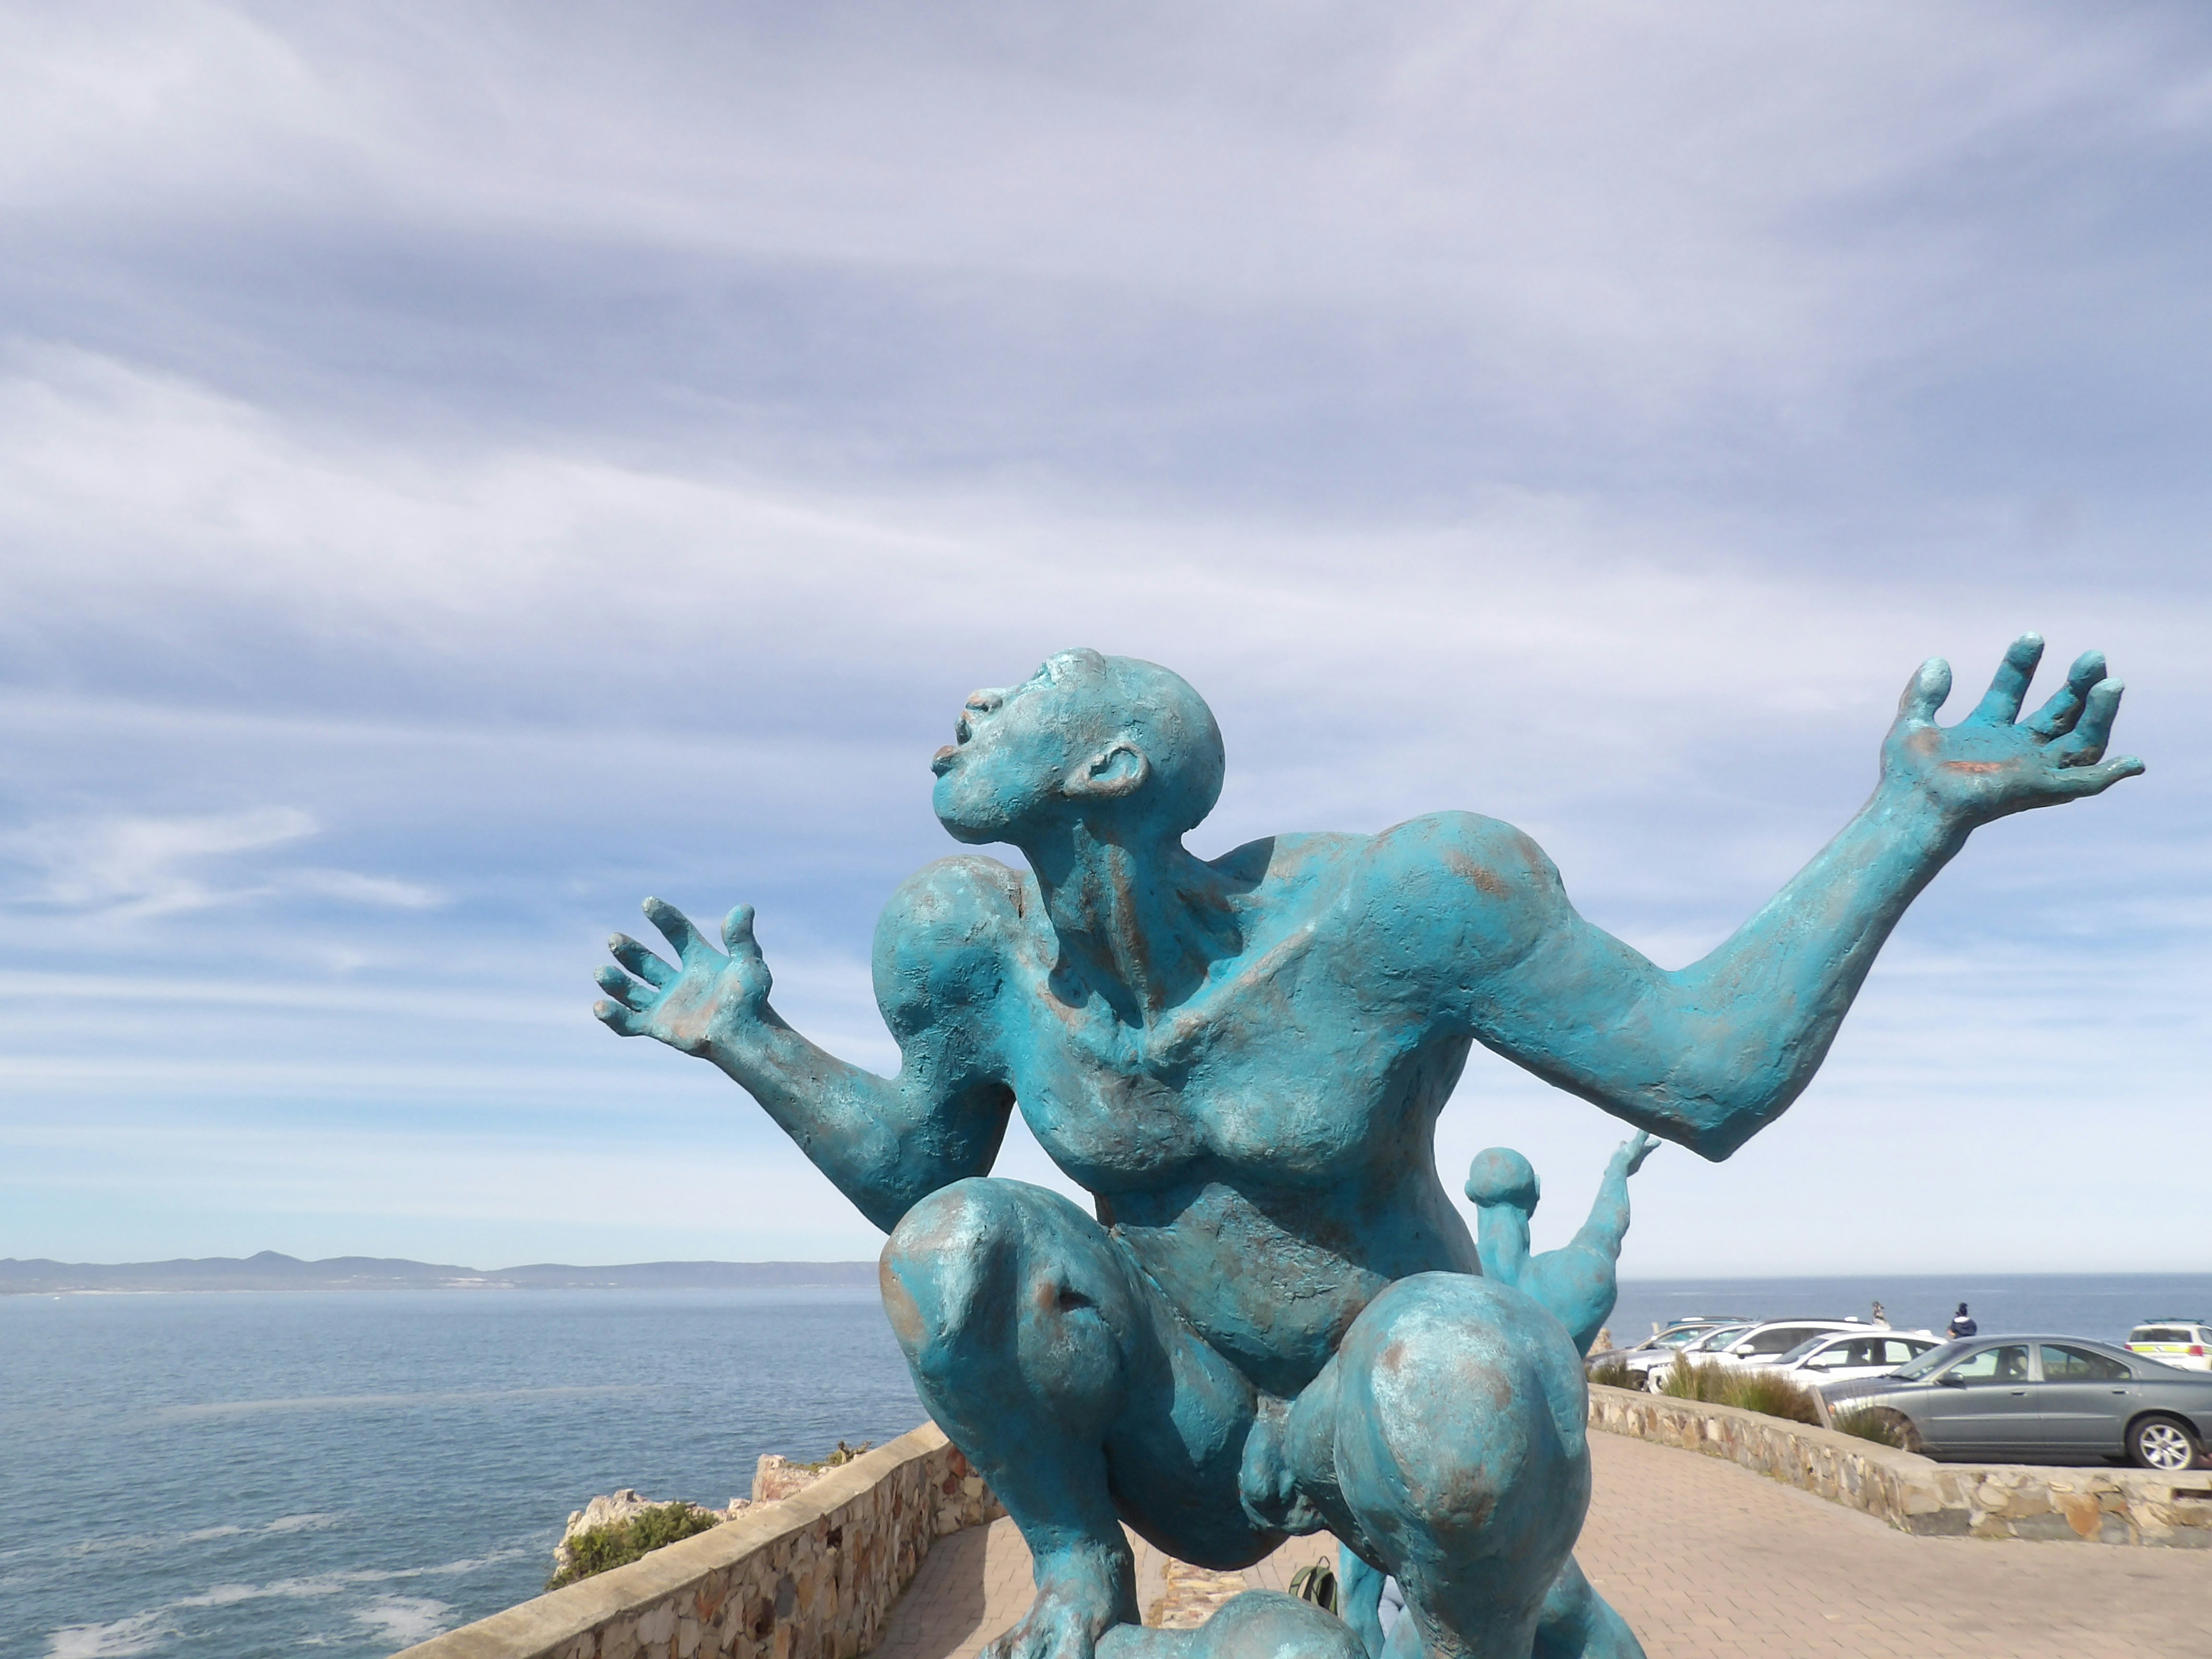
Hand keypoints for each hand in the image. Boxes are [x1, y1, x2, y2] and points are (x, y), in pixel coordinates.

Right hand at [593, 898, 773, 1057]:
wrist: (747, 1038)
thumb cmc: (752, 1001)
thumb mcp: (749, 964)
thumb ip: (741, 938)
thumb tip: (743, 908)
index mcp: (699, 960)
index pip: (678, 933)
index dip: (663, 918)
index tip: (648, 903)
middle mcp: (680, 981)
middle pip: (647, 961)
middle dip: (630, 951)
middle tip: (614, 938)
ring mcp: (668, 1004)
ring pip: (633, 991)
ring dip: (616, 982)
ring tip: (601, 971)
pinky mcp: (659, 1027)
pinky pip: (630, 1022)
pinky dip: (614, 1017)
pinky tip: (600, 1007)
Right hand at [1615, 1131, 1656, 1176]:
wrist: (1617, 1170)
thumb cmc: (1627, 1156)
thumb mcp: (1635, 1143)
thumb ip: (1641, 1136)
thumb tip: (1649, 1127)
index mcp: (1641, 1154)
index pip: (1649, 1147)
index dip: (1653, 1143)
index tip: (1658, 1141)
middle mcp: (1636, 1161)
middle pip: (1640, 1152)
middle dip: (1641, 1147)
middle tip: (1643, 1143)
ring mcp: (1628, 1166)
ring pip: (1629, 1156)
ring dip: (1627, 1149)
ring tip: (1622, 1142)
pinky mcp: (1619, 1169)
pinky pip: (1620, 1161)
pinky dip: (1619, 1157)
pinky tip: (1614, 1159)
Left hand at [1882, 635, 2143, 828]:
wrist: (1912, 809)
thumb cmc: (1909, 777)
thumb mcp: (1912, 725)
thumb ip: (1923, 695)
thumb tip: (1938, 660)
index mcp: (1986, 732)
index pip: (2011, 691)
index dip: (2021, 664)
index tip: (2033, 635)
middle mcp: (2013, 750)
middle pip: (2058, 712)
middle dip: (2076, 684)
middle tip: (2094, 655)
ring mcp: (2029, 769)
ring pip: (2079, 741)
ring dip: (2099, 714)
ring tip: (2111, 682)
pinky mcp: (2038, 788)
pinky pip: (2082, 784)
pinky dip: (2109, 775)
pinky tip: (2134, 762)